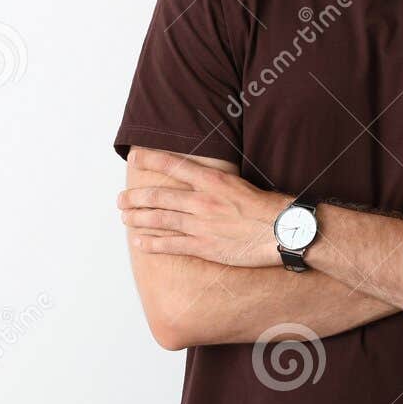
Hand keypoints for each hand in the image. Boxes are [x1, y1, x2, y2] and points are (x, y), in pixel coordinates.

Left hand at [117, 147, 288, 267]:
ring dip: (138, 219)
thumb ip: (217, 183)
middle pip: (159, 196)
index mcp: (211, 181)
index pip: (173, 165)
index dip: (150, 159)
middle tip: (120, 199)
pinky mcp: (204, 246)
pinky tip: (140, 242)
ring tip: (125, 218)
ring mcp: (200, 224)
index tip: (134, 157)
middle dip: (135, 197)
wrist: (282, 230)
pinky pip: (171, 245)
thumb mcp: (240, 184)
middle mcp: (201, 200)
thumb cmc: (267, 207)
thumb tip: (202, 180)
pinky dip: (152, 243)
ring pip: (160, 219)